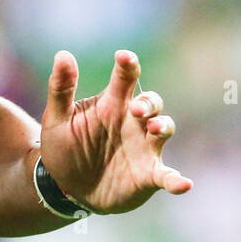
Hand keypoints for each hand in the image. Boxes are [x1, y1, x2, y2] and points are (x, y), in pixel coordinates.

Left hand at [40, 49, 192, 214]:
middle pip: (151, 102)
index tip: (125, 57)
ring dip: (163, 127)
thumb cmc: (64, 146)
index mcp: (110, 104)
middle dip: (148, 102)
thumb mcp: (57, 118)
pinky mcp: (148, 175)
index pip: (124, 79)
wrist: (66, 187)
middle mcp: (132, 122)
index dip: (128, 65)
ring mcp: (143, 147)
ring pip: (164, 129)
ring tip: (154, 128)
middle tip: (136, 108)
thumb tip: (63, 54)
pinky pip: (168, 176)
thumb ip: (61, 88)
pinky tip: (183, 184)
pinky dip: (177, 179)